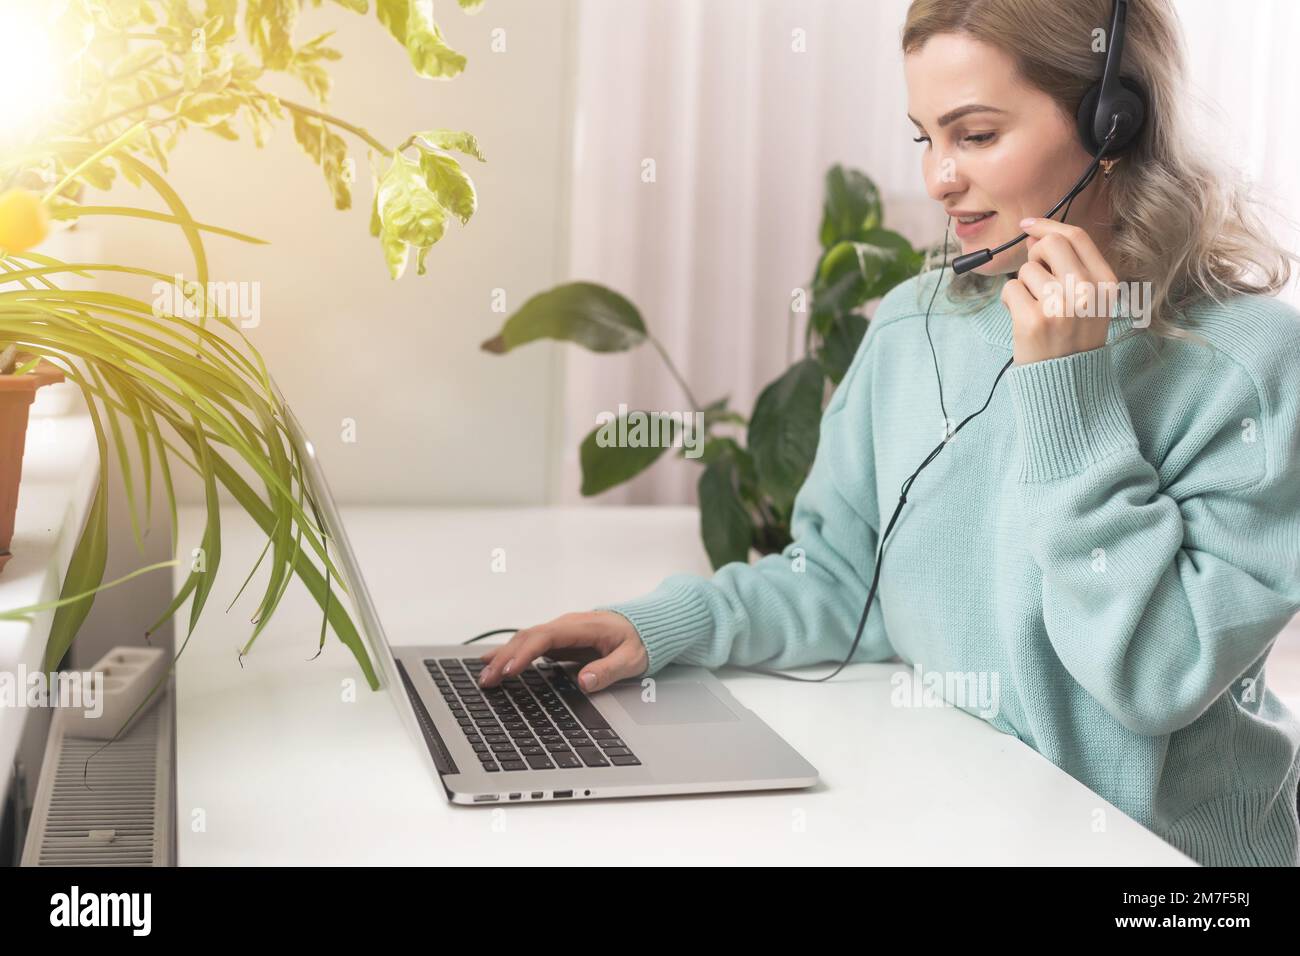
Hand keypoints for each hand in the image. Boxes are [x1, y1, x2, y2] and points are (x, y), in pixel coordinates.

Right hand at [477, 610, 648, 691]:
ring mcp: (561, 631)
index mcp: (582, 626)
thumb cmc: (640, 640)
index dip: (525, 653)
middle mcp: (567, 625)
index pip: (546, 637)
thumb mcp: (632, 659)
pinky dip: (511, 654)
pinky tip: (495, 663)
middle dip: (504, 658)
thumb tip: (585, 681)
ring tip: (484, 676)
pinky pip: (531, 645)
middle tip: (487, 680)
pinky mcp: (560, 640)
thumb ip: (609, 670)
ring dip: (503, 657)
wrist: (646, 625)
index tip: (510, 670)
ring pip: (525, 640)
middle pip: (528, 638)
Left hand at [1001, 218, 1117, 364]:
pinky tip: (1022, 318)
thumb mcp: (1088, 302)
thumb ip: (1068, 267)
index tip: (1028, 225)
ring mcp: (1060, 306)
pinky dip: (1009, 302)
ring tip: (1034, 309)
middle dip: (1034, 253)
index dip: (1047, 225)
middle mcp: (1086, 292)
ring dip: (1023, 286)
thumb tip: (1036, 234)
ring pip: (1027, 269)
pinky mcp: (1034, 320)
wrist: (1067, 384)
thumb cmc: (1072, 340)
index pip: (1076, 237)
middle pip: (1050, 243)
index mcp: (1105, 284)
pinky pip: (1010, 289)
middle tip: (1034, 276)